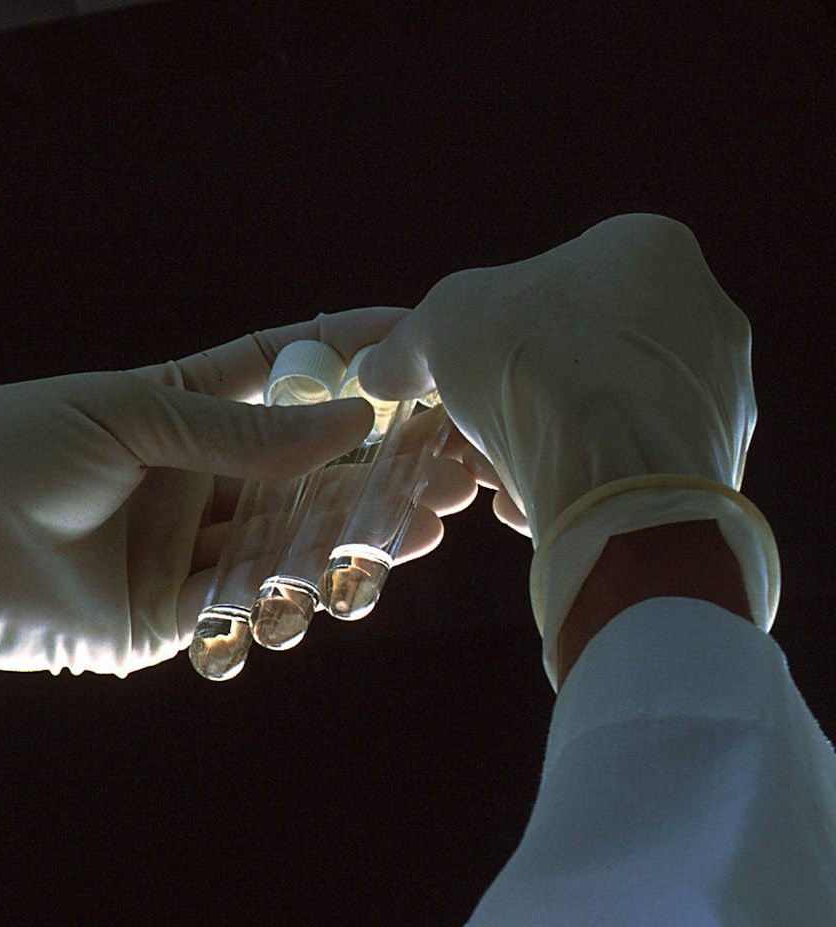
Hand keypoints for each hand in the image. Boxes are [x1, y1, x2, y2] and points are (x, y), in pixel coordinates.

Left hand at [0, 308, 479, 779]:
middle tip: (448, 479)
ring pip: (285, 549)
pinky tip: (320, 599)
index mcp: (177, 408)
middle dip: (374, 477)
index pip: (282, 378)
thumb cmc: (5, 451)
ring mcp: (179, 553)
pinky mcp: (162, 622)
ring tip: (406, 539)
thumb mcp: (126, 417)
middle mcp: (190, 481)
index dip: (350, 367)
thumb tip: (352, 422)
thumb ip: (237, 431)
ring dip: (345, 546)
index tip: (423, 352)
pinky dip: (280, 609)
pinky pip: (239, 614)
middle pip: (303, 477)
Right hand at [354, 213, 776, 685]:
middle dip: (518, 400)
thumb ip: (409, 342)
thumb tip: (378, 368)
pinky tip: (543, 505)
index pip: (555, 286)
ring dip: (545, 446)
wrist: (621, 465)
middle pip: (579, 357)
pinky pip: (631, 468)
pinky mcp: (717, 459)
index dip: (490, 335)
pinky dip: (584, 485)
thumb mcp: (443, 324)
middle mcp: (702, 308)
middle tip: (472, 436)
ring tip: (501, 479)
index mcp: (648, 248)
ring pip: (604, 417)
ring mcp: (722, 389)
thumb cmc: (535, 361)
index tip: (456, 378)